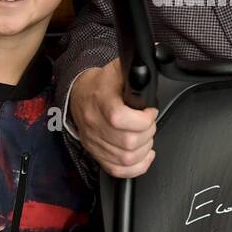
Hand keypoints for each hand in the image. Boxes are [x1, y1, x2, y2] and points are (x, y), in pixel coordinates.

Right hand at [69, 58, 157, 177]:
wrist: (80, 94)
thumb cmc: (102, 84)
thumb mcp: (118, 69)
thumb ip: (136, 67)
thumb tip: (151, 61)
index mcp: (100, 101)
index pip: (119, 118)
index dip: (142, 119)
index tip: (150, 112)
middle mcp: (95, 124)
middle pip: (127, 142)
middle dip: (148, 133)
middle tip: (149, 124)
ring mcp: (94, 142)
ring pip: (125, 159)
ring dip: (144, 150)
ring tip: (146, 137)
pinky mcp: (96, 153)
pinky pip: (117, 170)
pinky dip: (137, 167)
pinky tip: (144, 155)